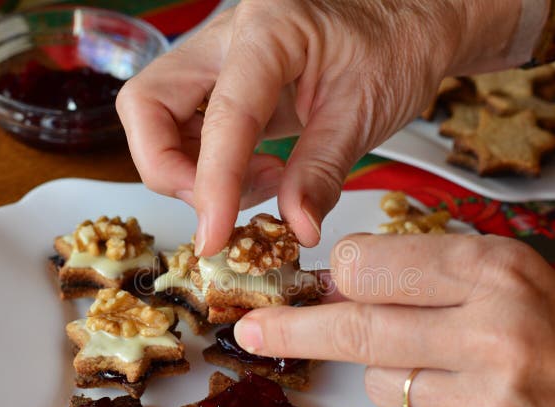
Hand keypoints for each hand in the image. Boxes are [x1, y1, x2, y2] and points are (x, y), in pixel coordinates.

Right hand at [117, 0, 488, 255]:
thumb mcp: (366, 112)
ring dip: (193, 172)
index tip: (214, 237)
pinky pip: (188, 129)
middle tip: (218, 206)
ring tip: (264, 184)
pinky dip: (211, 166)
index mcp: (270, 28)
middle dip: (169, 169)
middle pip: (148, 105)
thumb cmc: (395, 45)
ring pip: (158, 120)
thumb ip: (322, 172)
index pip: (222, 116)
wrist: (407, 22)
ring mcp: (220, 58)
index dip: (213, 184)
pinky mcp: (225, 83)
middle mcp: (229, 36)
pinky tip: (256, 174)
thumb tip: (295, 227)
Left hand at [232, 234, 554, 406]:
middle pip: (356, 330)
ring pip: (383, 387)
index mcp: (493, 272)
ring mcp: (489, 403)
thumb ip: (428, 272)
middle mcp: (491, 333)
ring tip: (456, 370)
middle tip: (252, 330)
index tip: (317, 285)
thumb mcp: (512, 271)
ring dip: (400, 377)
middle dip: (294, 329)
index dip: (338, 276)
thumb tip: (345, 281)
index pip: (369, 266)